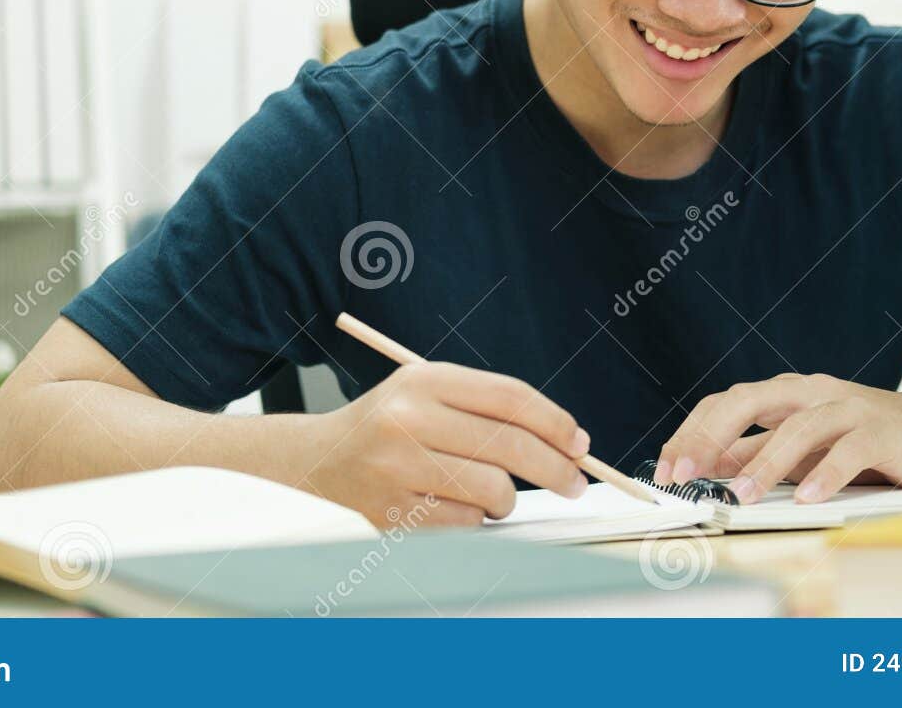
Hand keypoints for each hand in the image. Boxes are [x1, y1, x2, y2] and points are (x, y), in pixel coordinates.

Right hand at [296, 361, 590, 528]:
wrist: (323, 459)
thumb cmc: (394, 424)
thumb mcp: (433, 391)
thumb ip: (493, 407)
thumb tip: (569, 442)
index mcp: (425, 380)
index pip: (510, 397)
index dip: (556, 423)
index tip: (578, 444)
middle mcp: (408, 419)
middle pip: (510, 444)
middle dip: (557, 468)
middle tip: (574, 483)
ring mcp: (397, 467)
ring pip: (494, 489)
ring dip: (508, 499)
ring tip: (496, 495)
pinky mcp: (392, 511)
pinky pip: (467, 522)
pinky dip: (477, 519)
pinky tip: (462, 506)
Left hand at [655, 373, 901, 503]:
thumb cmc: (865, 438)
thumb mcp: (803, 447)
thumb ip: (758, 453)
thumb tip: (708, 468)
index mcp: (784, 395)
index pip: (725, 404)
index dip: (692, 433)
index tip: (666, 469)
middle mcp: (810, 393)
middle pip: (748, 400)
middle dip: (711, 437)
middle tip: (686, 473)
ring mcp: (847, 407)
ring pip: (798, 428)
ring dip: (766, 464)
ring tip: (742, 495)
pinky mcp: (882, 430)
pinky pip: (849, 449)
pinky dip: (827, 474)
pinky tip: (809, 498)